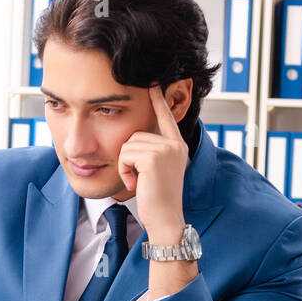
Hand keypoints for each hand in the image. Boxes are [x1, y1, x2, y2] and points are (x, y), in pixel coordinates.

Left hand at [117, 83, 188, 242]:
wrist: (166, 219)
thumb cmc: (156, 200)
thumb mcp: (157, 172)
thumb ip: (152, 152)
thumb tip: (134, 140)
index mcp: (176, 145)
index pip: (165, 116)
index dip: (158, 99)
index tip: (153, 81)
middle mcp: (174, 143)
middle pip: (135, 134)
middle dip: (128, 158)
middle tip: (139, 179)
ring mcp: (166, 149)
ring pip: (128, 144)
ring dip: (125, 166)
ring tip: (139, 182)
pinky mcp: (154, 157)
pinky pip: (125, 155)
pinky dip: (125, 171)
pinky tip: (136, 184)